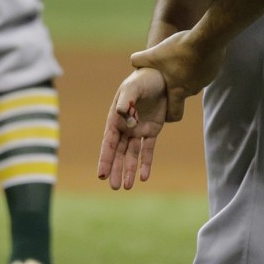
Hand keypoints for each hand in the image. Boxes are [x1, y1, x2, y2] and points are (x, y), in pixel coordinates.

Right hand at [97, 67, 166, 189]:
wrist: (162, 75)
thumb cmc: (143, 79)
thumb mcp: (133, 88)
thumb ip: (127, 100)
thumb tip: (122, 114)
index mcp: (116, 117)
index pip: (109, 142)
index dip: (105, 158)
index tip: (101, 175)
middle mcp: (125, 126)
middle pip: (119, 153)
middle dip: (116, 169)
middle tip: (114, 187)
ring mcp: (138, 130)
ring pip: (132, 154)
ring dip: (129, 170)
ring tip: (128, 187)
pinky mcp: (152, 131)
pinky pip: (148, 150)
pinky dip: (146, 163)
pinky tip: (144, 177)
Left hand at [130, 27, 226, 121]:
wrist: (207, 39)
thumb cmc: (180, 50)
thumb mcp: (155, 54)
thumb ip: (141, 60)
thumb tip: (132, 61)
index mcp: (179, 91)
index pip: (174, 114)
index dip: (167, 115)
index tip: (162, 110)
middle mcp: (193, 89)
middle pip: (183, 93)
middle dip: (175, 86)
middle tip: (168, 76)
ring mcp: (205, 80)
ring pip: (192, 81)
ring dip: (186, 73)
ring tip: (179, 60)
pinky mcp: (212, 70)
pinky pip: (202, 71)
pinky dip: (196, 64)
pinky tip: (192, 52)